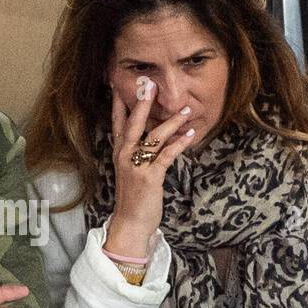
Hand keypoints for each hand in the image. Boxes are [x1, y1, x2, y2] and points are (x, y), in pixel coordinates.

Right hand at [104, 77, 196, 257]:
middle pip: (133, 124)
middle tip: (148, 83)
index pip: (117, 123)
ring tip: (185, 109)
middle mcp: (125, 156)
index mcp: (119, 153)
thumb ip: (138, 153)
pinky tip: (190, 134)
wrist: (131, 223)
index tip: (119, 84)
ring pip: (154, 137)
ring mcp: (136, 166)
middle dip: (142, 103)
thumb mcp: (131, 171)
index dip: (119, 104)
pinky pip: (166, 155)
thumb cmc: (134, 198)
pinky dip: (179, 143)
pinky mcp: (150, 177)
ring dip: (171, 121)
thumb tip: (152, 136)